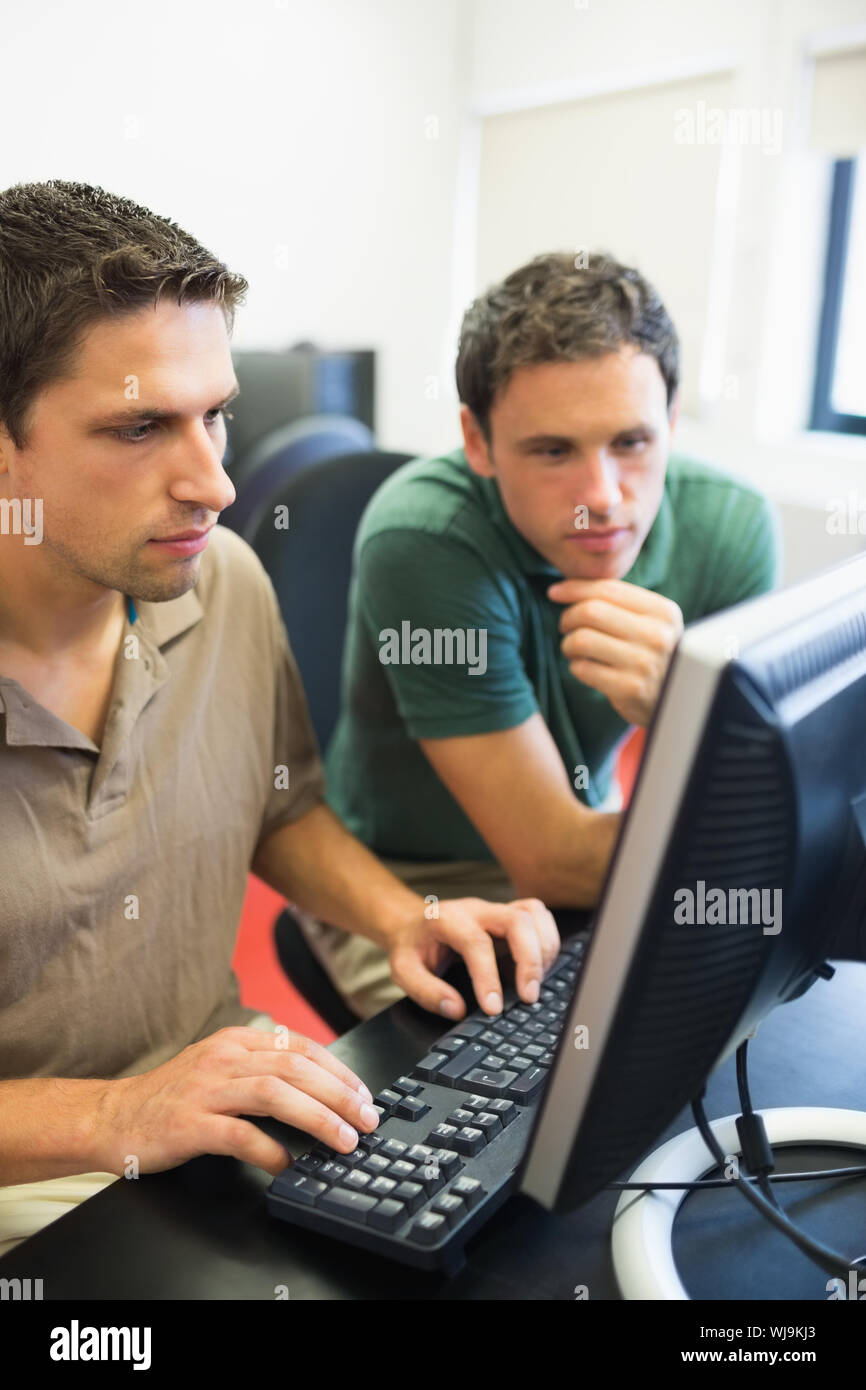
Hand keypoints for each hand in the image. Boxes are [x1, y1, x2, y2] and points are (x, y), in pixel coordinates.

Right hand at [93, 1026, 379, 1176]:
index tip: (364, 1094)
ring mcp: (206, 1089)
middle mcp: (224, 1058)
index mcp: (236, 1041)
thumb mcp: (219, 1068)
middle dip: (339, 1093)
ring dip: (317, 1117)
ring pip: (274, 1094)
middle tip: (367, 1119)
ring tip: (343, 1140)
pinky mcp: (189, 1124)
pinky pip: (239, 1134)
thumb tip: (317, 1089)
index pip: (300, 1047)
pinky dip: (269, 1149)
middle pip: (295, 1067)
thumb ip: (260, 1069)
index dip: (338, 1070)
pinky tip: (287, 1164)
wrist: (112, 1116)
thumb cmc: (172, 1097)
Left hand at [386, 896, 559, 1020]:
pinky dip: (547, 940)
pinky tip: (539, 967)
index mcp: (446, 919)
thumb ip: (427, 991)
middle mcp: (475, 909)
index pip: (476, 943)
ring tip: (536, 982)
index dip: (488, 977)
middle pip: (516, 920)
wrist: (413, 923)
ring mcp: (495, 908)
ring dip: (544, 948)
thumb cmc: (411, 947)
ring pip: (534, 914)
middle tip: (529, 997)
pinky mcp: (509, 914)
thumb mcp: (403, 971)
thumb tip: (456, 1010)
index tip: (493, 1008)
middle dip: (530, 960)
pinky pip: (539, 916)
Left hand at [547, 577, 682, 726]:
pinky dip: (576, 666)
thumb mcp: (653, 624)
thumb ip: (621, 604)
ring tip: (573, 649)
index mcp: (663, 612)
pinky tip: (584, 668)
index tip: (554, 592)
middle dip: (568, 617)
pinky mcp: (629, 689)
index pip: (609, 589)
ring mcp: (644, 663)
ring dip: (568, 644)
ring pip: (582, 640)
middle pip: (591, 611)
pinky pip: (583, 669)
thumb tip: (565, 587)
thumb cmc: (654, 656)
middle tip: (566, 626)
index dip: (575, 588)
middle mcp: (657, 635)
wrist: (679, 701)